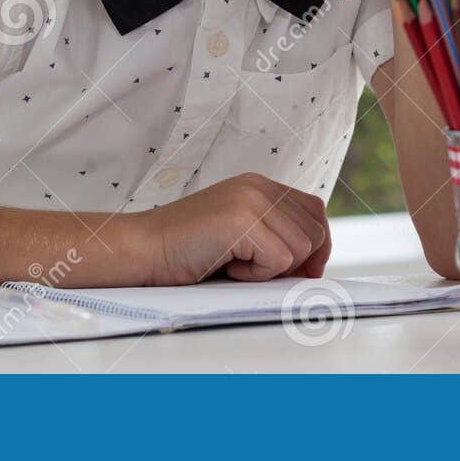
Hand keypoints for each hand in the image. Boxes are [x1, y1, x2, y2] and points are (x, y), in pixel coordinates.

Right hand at [130, 173, 330, 284]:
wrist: (143, 249)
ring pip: (302, 249)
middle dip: (294, 263)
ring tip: (234, 263)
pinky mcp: (244, 219)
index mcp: (259, 184)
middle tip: (252, 269)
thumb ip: (274, 235)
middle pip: (316, 232)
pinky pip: (279, 261)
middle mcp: (259, 185)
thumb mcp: (240, 233)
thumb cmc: (187, 251)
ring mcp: (252, 199)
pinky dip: (256, 275)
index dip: (315, 247)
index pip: (315, 212)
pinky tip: (227, 266)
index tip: (298, 271)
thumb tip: (315, 266)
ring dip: (271, 269)